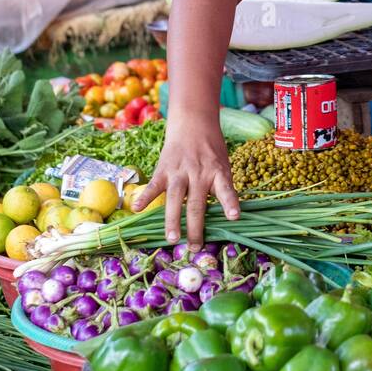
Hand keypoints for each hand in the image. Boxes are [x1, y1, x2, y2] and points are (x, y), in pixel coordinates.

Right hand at [133, 113, 239, 245]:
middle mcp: (199, 173)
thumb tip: (224, 218)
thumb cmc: (211, 150)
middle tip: (194, 247)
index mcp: (217, 172)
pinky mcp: (164, 169)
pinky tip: (137, 209)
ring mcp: (180, 171)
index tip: (234, 217)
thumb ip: (220, 188)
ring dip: (173, 220)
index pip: (226, 189)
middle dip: (195, 227)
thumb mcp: (222, 165)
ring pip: (175, 198)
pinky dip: (145, 196)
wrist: (194, 123)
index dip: (230, 203)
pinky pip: (154, 185)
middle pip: (197, 203)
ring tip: (172, 239)